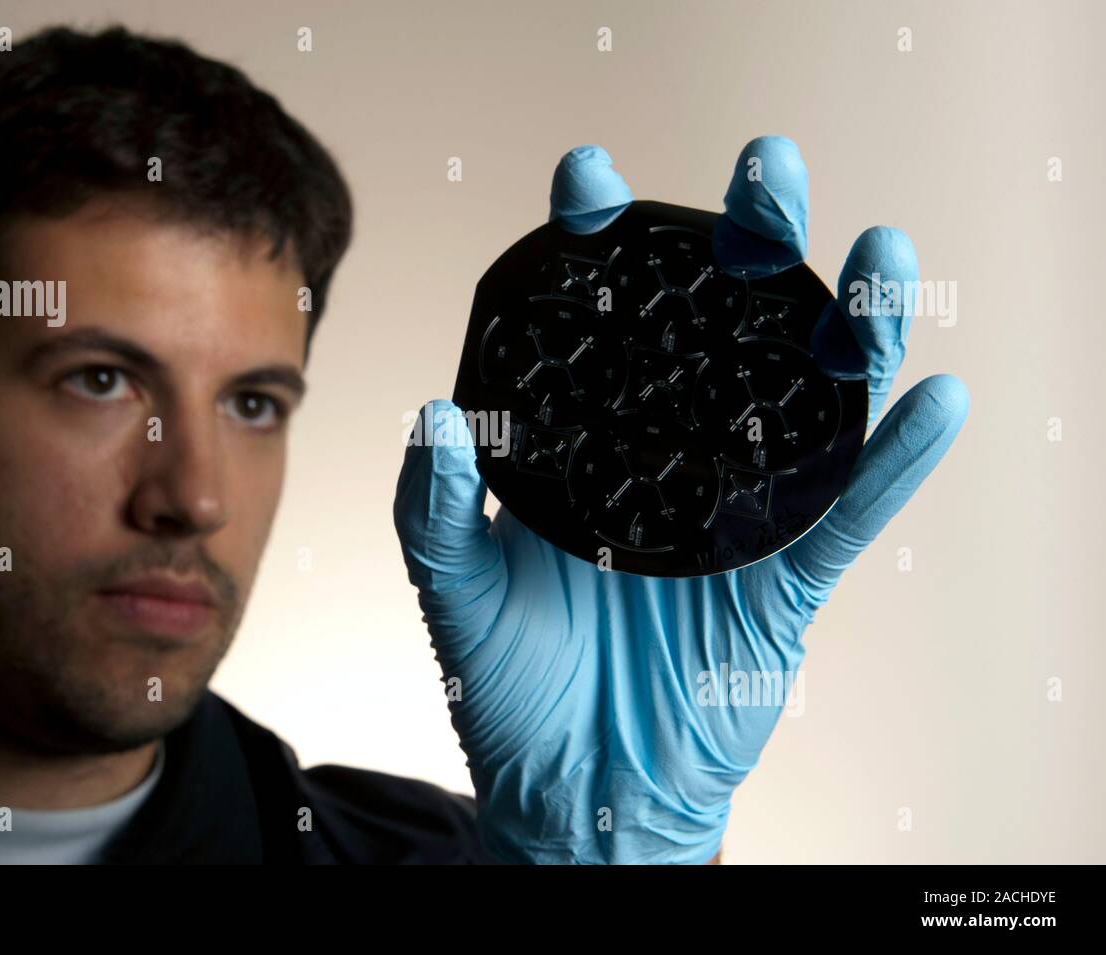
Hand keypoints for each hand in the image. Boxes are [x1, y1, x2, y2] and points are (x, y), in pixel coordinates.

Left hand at [393, 138, 968, 863]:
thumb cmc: (510, 684)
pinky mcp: (783, 577)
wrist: (575, 786)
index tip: (593, 179)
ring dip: (845, 327)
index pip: (597, 324)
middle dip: (748, 244)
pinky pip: (845, 513)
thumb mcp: (456, 589)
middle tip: (766, 170)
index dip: (600, 245)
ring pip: (803, 401)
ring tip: (869, 257)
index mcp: (586, 444)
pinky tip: (931, 403)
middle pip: (719, 331)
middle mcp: (668, 456)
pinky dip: (889, 464)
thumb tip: (434, 416)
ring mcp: (733, 511)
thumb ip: (437, 509)